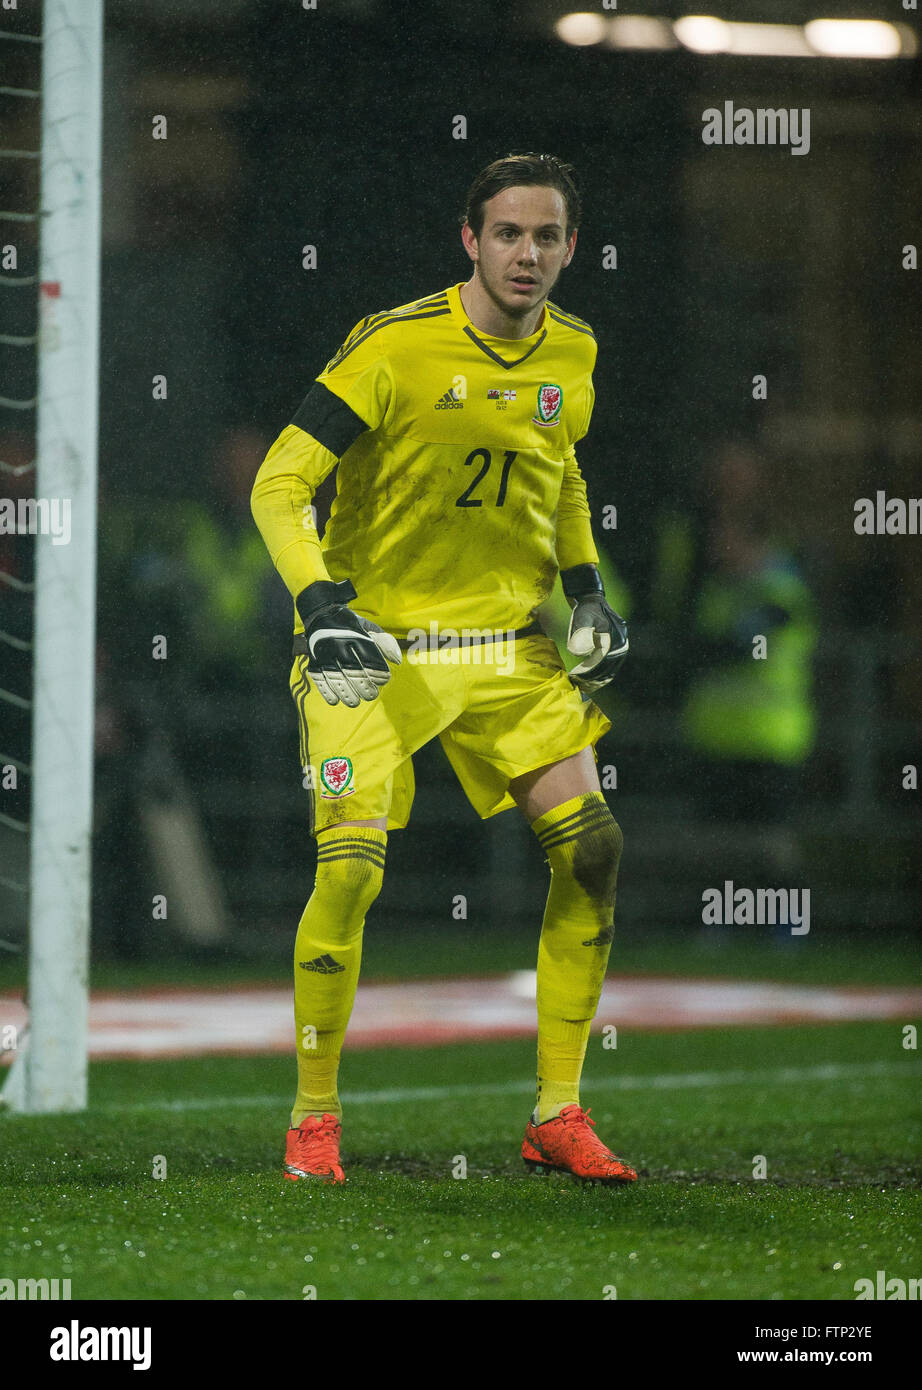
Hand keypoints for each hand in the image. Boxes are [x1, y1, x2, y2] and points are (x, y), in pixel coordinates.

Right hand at [296, 580, 400, 706]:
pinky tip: (335, 700)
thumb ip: (385, 642)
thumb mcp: (369, 628)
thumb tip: (397, 661)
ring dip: (346, 693)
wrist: (321, 614)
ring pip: (336, 677)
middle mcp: (339, 643)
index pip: (370, 658)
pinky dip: (326, 691)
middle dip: (363, 686)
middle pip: (353, 670)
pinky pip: (319, 678)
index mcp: (356, 635)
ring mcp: (324, 653)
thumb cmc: (351, 625)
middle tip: (371, 695)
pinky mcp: (314, 660)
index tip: (383, 680)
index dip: (378, 672)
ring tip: (355, 702)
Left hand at [561, 564, 628, 693]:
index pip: (605, 659)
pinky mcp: (613, 646)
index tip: (580, 678)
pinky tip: (592, 680)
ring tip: (586, 687)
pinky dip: (602, 673)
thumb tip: (582, 653)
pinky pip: (610, 663)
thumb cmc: (585, 607)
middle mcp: (620, 641)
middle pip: (610, 666)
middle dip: (596, 678)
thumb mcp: (582, 617)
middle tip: (581, 686)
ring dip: (600, 678)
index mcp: (614, 635)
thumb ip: (581, 633)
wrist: (591, 598)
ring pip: (612, 666)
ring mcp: (619, 644)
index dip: (593, 671)